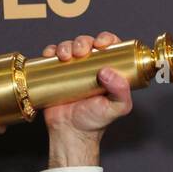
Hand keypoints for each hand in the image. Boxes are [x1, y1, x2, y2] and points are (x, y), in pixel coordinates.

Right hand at [39, 31, 132, 166]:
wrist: (70, 132)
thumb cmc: (95, 121)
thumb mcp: (117, 108)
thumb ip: (121, 92)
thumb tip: (108, 71)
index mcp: (109, 71)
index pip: (110, 47)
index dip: (106, 39)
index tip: (102, 44)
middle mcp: (91, 67)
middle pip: (88, 43)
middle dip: (83, 41)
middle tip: (81, 51)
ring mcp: (72, 69)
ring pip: (69, 46)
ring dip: (67, 45)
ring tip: (65, 56)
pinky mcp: (55, 73)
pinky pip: (52, 56)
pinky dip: (51, 51)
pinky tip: (52, 55)